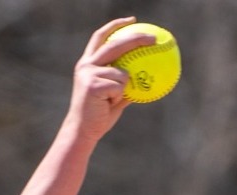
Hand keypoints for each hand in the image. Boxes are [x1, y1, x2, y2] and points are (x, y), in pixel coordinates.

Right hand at [66, 19, 150, 141]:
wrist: (83, 131)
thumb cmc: (99, 116)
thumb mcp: (114, 96)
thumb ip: (126, 84)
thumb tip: (148, 77)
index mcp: (89, 63)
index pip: (101, 37)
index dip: (116, 26)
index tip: (132, 20)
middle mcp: (87, 64)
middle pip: (115, 45)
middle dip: (135, 39)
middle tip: (153, 39)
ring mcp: (88, 73)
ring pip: (123, 73)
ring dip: (124, 88)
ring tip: (109, 101)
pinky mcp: (92, 84)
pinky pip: (120, 86)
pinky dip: (119, 97)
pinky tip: (106, 104)